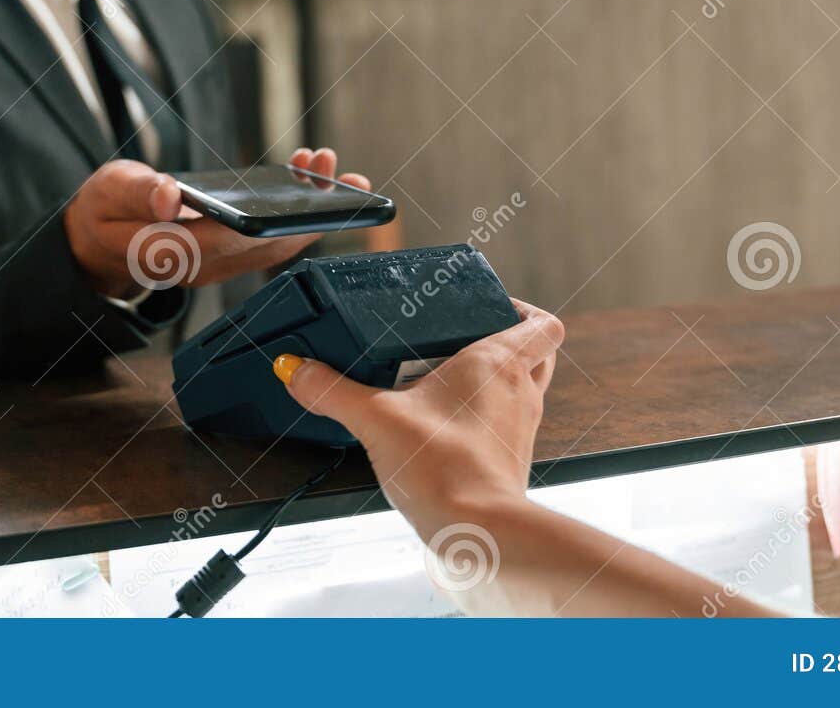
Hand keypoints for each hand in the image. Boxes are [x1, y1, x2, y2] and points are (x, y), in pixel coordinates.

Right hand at [64, 148, 370, 297]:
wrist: (97, 241)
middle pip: (269, 243)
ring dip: (311, 207)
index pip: (235, 239)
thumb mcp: (110, 192)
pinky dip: (294, 208)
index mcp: (176, 253)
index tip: (312, 194)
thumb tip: (170, 195)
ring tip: (331, 167)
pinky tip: (309, 176)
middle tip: (350, 179)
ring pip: (275, 241)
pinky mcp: (227, 253)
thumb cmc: (103, 212)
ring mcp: (220, 262)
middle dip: (313, 211)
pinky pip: (269, 237)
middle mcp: (206, 266)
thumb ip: (139, 194)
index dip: (277, 219)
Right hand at [275, 299, 563, 542]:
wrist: (477, 532)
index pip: (543, 323)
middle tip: (467, 340)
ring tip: (449, 382)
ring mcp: (520, 430)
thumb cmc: (445, 468)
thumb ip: (332, 391)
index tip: (491, 306)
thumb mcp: (375, 418)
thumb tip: (296, 369)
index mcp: (500, 363)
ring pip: (525, 390)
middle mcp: (520, 393)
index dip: (525, 309)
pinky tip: (446, 427)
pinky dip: (486, 420)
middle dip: (512, 341)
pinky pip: (507, 428)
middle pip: (539, 353)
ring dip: (500, 381)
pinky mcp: (510, 462)